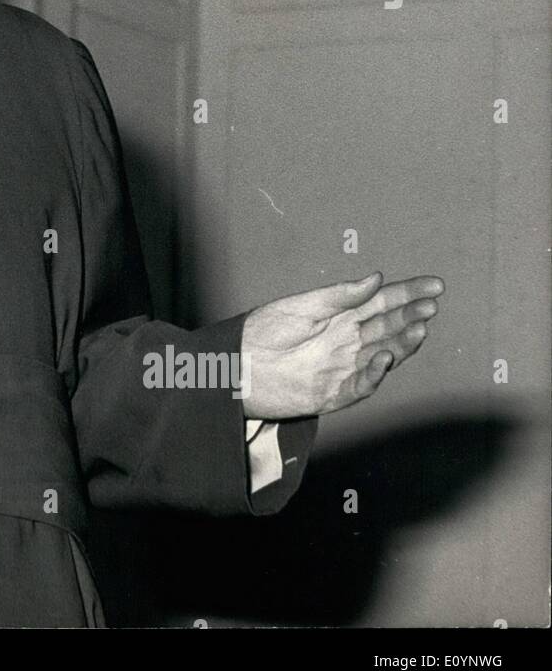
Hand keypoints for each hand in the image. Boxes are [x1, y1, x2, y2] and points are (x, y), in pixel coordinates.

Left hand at [240, 272, 443, 418]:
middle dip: (412, 315)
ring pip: (383, 354)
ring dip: (403, 343)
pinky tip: (386, 358)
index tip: (434, 286)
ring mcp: (343, 366)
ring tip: (420, 328)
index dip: (408, 294)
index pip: (381, 301)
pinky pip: (363, 384)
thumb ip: (339, 296)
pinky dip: (376, 373)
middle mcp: (346, 340)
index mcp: (338, 315)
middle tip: (431, 306)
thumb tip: (376, 278)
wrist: (235, 367)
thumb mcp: (301, 306)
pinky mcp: (335, 392)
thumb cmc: (261, 331)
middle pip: (388, 326)